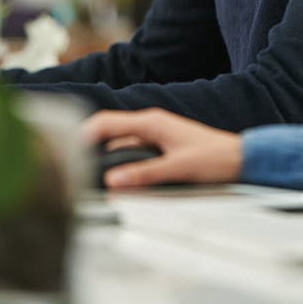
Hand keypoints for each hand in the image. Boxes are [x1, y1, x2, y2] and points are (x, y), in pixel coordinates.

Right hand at [82, 108, 242, 188]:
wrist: (238, 158)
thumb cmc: (214, 157)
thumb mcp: (178, 168)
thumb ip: (145, 174)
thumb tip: (114, 182)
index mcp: (151, 122)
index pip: (106, 122)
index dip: (81, 135)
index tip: (63, 151)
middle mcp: (149, 124)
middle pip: (108, 134)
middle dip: (89, 149)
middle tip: (71, 170)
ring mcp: (153, 134)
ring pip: (118, 144)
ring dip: (105, 158)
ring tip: (89, 177)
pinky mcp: (158, 146)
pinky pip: (130, 151)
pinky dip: (119, 162)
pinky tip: (116, 178)